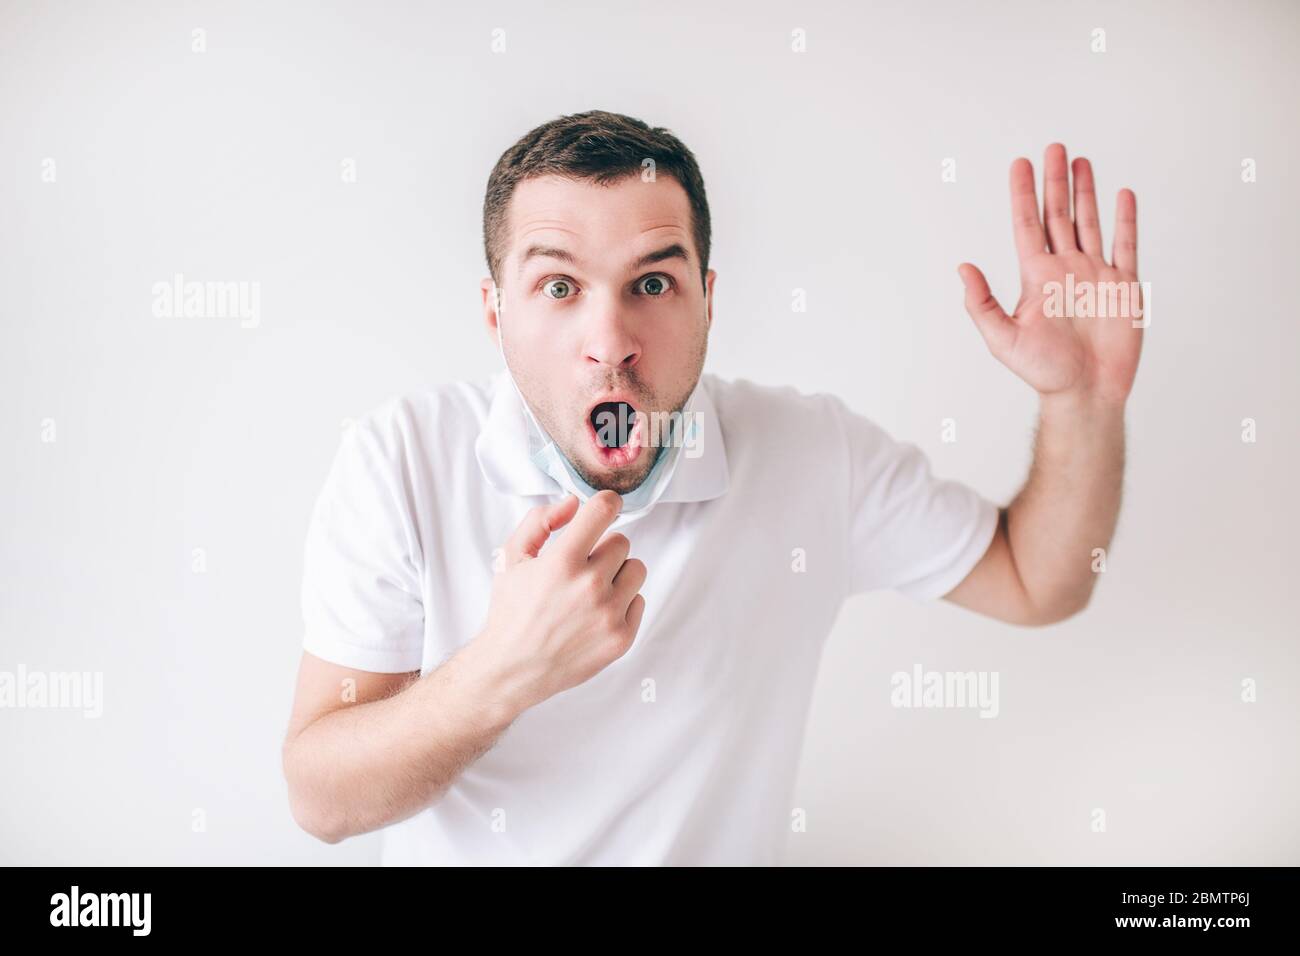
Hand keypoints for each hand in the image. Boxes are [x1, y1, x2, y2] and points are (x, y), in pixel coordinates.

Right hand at [472, 491, 646, 714]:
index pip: (604, 510)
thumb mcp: (511, 558)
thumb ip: (540, 521)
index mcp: (563, 562)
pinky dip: (622, 603)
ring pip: (636, 569)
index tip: (606, 507)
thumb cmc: (511, 612)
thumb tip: (573, 503)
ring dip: (617, 574)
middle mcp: (590, 586)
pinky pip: (639, 600)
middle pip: (622, 541)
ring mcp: (609, 614)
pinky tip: (596, 614)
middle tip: (581, 568)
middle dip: (602, 549)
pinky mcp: (622, 637)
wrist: (513, 668)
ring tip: (591, 591)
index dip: (607, 503)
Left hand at [958, 143, 1142, 405]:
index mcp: (1036, 277)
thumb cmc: (1043, 371)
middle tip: (1052, 148)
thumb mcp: (1002, 338)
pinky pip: (1126, 245)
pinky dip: (1125, 220)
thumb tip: (962, 268)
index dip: (1023, 194)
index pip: (1028, 225)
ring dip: (1085, 192)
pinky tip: (1121, 194)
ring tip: (1080, 161)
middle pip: (1059, 215)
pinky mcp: (1123, 286)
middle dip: (1054, 182)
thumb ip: (981, 303)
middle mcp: (1065, 269)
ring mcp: (1095, 275)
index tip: (1019, 163)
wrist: (1086, 392)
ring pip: (1090, 222)